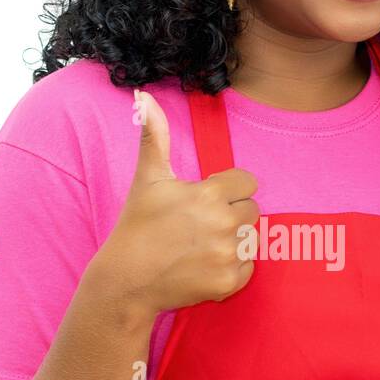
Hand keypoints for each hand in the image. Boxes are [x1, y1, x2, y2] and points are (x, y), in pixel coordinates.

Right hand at [94, 89, 259, 316]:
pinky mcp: (228, 283)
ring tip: (202, 244)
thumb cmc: (137, 225)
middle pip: (252, 211)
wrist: (127, 279)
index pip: (248, 183)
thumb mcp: (147, 178)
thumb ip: (154, 135)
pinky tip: (205, 264)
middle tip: (201, 224)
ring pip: (252, 238)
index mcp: (210, 194)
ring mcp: (228, 255)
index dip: (228, 189)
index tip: (206, 199)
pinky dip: (232, 268)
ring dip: (234, 240)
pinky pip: (249, 267)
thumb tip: (143, 97)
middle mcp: (224, 224)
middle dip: (232, 214)